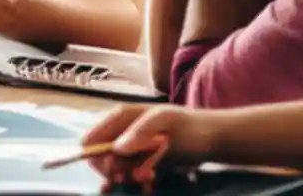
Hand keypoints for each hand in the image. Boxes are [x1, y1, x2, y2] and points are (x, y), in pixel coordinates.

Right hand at [82, 104, 212, 192]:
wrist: (211, 140)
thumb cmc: (189, 126)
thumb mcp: (166, 122)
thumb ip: (140, 131)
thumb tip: (115, 148)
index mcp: (120, 118)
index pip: (90, 141)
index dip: (99, 160)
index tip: (119, 172)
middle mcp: (120, 133)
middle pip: (101, 160)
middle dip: (118, 172)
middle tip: (142, 176)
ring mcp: (130, 149)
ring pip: (115, 172)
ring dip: (130, 179)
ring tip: (151, 178)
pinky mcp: (140, 163)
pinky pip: (128, 178)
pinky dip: (138, 184)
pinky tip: (153, 183)